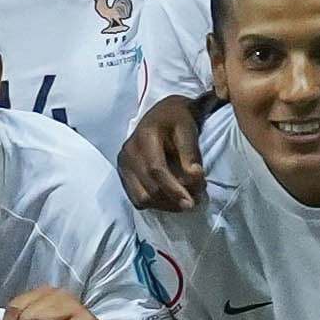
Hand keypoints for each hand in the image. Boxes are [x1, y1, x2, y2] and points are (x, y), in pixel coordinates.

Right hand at [117, 92, 211, 211]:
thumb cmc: (178, 120)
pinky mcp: (124, 174)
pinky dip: (156, 204)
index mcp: (145, 135)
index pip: (156, 169)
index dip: (174, 189)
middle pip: (149, 188)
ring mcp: (124, 164)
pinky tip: (170, 198)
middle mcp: (129, 150)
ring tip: (184, 199)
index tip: (191, 202)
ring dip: (166, 204)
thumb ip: (191, 153)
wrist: (163, 114)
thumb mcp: (188, 129)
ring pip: (142, 198)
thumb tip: (195, 176)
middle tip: (196, 199)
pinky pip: (137, 199)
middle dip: (174, 199)